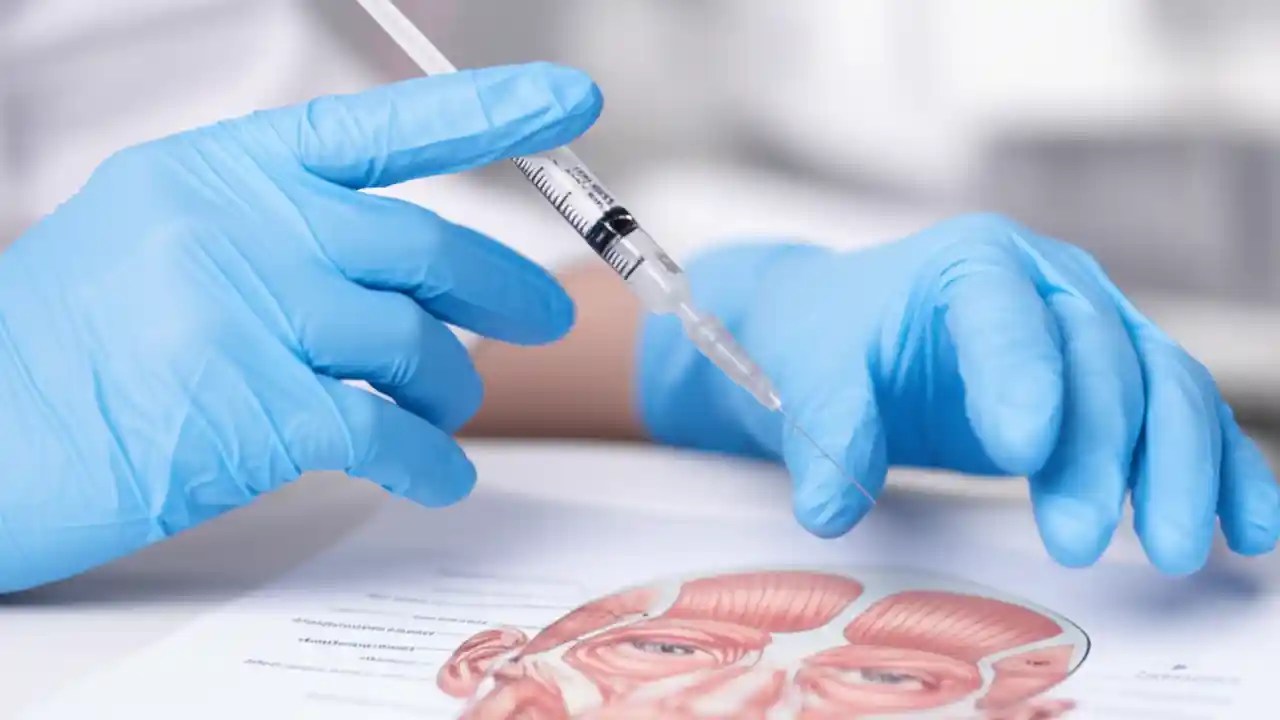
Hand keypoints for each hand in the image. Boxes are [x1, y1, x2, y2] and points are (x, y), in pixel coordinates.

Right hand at [0, 63, 601, 591]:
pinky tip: (439, 477)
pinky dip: (430, 462)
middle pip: (423, 250)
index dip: (487, 109)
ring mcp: (248, 314)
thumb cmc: (72, 344)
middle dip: (505, 289)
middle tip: (545, 315)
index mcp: (224, 171)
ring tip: (444, 410)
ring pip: (415, 345)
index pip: (380, 126)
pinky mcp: (256, 410)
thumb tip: (402, 261)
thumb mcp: (163, 236)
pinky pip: (389, 431)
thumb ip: (279, 228)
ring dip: (451, 388)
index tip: (567, 99)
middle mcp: (241, 227)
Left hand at [638, 214, 1278, 573]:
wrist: (845, 332)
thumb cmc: (831, 341)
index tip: (1021, 452)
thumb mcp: (811, 375)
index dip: (1023, 378)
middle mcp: (1048, 283)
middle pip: (1101, 359)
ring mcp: (1093, 328)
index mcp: (971, 262)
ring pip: (1164, 387)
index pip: (1008, 313)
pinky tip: (1244, 530)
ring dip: (1178, 470)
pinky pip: (1184, 418)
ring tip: (1171, 553)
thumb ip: (828, 432)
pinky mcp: (1114, 382)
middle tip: (1078, 540)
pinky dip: (1219, 469)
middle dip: (1100, 453)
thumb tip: (831, 508)